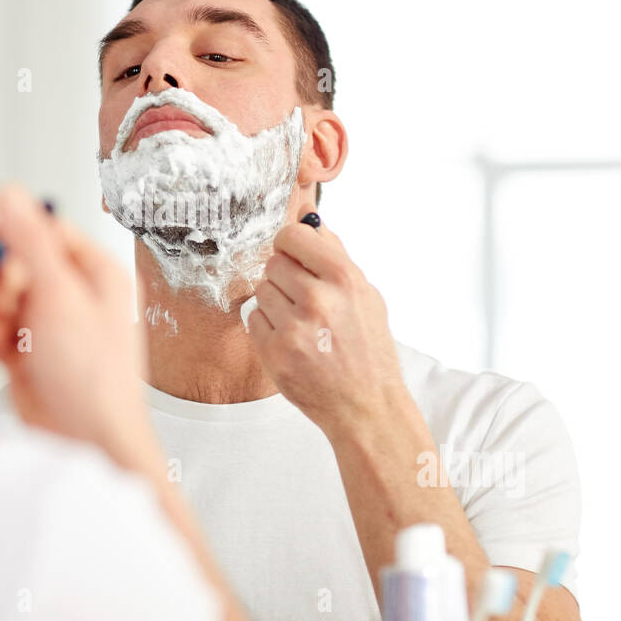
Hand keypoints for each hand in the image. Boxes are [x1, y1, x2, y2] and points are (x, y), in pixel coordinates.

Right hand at [0, 185, 157, 469]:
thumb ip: (29, 242)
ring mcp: (52, 326)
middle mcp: (76, 295)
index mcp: (96, 272)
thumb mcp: (57, 296)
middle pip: (16, 264)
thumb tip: (11, 194)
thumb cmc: (92, 377)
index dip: (11, 236)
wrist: (86, 441)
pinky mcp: (30, 353)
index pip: (46, 230)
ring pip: (2, 299)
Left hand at [245, 216, 407, 436]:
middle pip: (273, 262)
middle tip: (302, 297)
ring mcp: (293, 329)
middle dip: (284, 276)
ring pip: (261, 290)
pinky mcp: (274, 353)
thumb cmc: (367, 348)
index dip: (290, 244)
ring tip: (300, 322)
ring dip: (275, 302)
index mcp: (344, 279)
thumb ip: (335, 253)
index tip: (295, 255)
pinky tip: (291, 340)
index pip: (292, 235)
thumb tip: (307, 216)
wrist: (366, 404)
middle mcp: (318, 300)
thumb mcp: (365, 294)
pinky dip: (266, 326)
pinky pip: (253, 318)